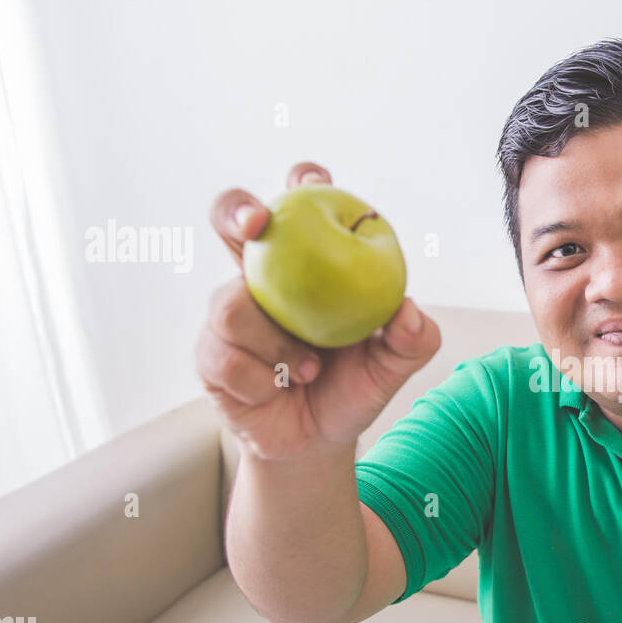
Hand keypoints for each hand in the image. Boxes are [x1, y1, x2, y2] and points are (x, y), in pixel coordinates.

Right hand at [196, 161, 440, 460]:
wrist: (318, 441)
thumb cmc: (353, 387)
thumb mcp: (392, 366)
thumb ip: (412, 340)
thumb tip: (410, 312)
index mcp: (309, 261)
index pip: (301, 204)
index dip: (302, 181)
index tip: (312, 180)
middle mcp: (262, 275)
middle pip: (230, 217)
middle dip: (236, 210)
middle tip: (256, 224)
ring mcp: (229, 311)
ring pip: (231, 304)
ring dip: (275, 343)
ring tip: (308, 369)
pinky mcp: (209, 352)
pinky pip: (224, 355)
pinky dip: (261, 379)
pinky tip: (278, 388)